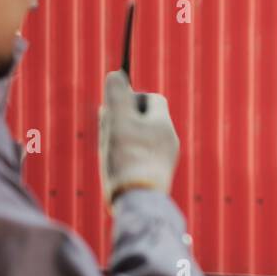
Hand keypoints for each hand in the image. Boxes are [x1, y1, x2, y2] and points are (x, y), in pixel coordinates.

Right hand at [98, 70, 179, 205]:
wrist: (139, 201)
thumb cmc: (128, 159)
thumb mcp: (118, 122)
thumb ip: (118, 97)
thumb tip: (117, 74)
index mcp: (163, 124)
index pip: (152, 98)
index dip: (133, 97)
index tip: (115, 108)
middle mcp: (169, 140)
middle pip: (145, 119)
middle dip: (124, 119)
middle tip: (106, 129)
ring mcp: (165, 159)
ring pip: (142, 139)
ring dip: (123, 138)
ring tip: (108, 150)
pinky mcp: (158, 176)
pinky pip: (142, 157)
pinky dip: (128, 156)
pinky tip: (115, 167)